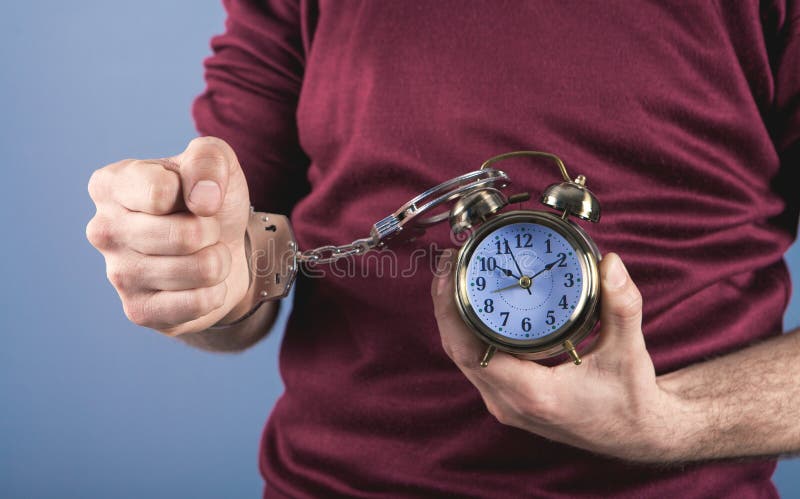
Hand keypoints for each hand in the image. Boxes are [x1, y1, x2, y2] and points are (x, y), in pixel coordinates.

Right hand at [86, 137, 252, 335]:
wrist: (221, 247)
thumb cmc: (208, 198)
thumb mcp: (214, 161)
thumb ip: (208, 159)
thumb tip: (204, 200)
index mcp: (111, 185)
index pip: (161, 192)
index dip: (201, 193)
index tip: (198, 196)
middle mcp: (103, 230)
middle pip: (187, 236)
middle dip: (214, 231)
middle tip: (206, 229)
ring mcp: (117, 274)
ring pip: (200, 269)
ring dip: (219, 261)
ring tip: (205, 254)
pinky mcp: (138, 311)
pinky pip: (198, 303)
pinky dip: (215, 292)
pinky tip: (201, 284)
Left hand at [432, 251, 679, 461]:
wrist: (636, 434)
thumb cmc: (631, 400)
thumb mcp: (629, 351)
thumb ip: (622, 306)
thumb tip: (611, 263)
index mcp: (533, 394)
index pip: (470, 351)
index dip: (450, 309)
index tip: (448, 271)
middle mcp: (509, 404)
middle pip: (456, 350)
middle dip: (446, 303)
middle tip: (450, 261)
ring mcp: (505, 404)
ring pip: (462, 357)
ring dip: (453, 316)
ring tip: (455, 274)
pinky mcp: (507, 400)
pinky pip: (474, 362)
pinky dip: (466, 331)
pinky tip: (470, 303)